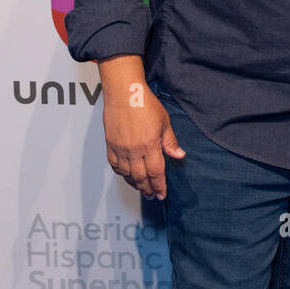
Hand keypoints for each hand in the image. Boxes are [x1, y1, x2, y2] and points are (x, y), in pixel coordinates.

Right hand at [102, 83, 184, 199]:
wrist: (124, 92)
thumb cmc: (144, 103)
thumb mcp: (164, 122)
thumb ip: (170, 141)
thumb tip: (179, 155)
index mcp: (149, 144)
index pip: (156, 172)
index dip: (159, 185)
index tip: (162, 194)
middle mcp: (133, 149)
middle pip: (141, 177)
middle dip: (148, 189)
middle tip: (152, 196)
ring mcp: (120, 148)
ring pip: (126, 174)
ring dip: (134, 184)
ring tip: (142, 189)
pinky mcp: (110, 144)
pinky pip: (114, 165)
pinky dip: (121, 173)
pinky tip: (126, 176)